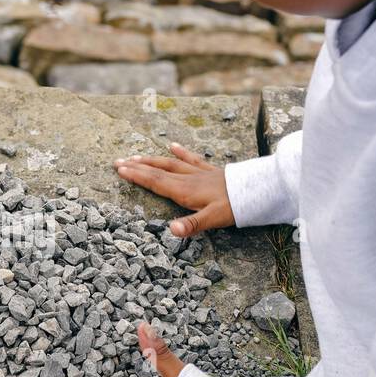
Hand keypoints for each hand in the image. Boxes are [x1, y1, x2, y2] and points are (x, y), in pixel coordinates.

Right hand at [114, 142, 234, 236]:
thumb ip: (191, 225)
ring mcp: (199, 173)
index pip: (155, 182)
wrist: (257, 191)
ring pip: (170, 164)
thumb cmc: (235, 207)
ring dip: (152, 160)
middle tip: (118, 162)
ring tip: (136, 156)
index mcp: (185, 191)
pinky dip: (181, 153)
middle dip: (137, 166)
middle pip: (158, 171)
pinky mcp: (209, 171)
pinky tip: (173, 146)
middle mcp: (188, 179)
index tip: (120, 169)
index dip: (136, 176)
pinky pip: (191, 159)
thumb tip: (171, 231)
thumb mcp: (213, 220)